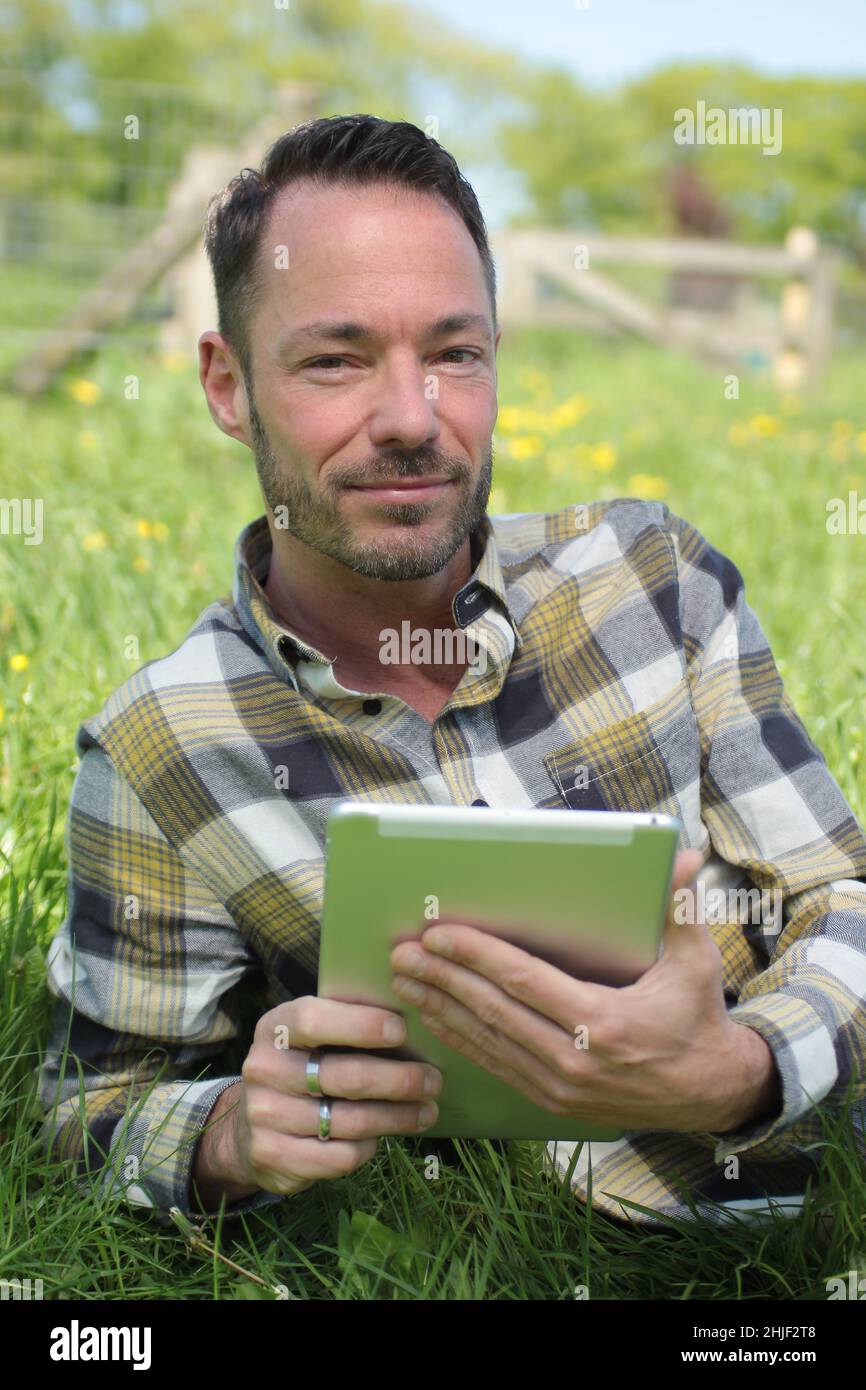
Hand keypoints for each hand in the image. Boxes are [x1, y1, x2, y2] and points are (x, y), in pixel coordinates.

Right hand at [191, 998, 442, 1207]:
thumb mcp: (313, 1036)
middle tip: (433, 1080)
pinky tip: (382, 1136)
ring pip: (351, 1121)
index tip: (401, 1031)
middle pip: (346, 1076)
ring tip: (427, 1110)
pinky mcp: (274, 1156)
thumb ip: (348, 1023)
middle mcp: (264, 1069)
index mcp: (275, 1028)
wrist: (250, 1126)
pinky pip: (341, 1155)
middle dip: (400, 1079)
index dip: (361, 1025)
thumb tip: (415, 1017)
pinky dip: (370, 1146)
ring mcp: (265, 1115)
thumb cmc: (302, 1067)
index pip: (314, 1020)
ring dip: (398, 1116)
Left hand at [389, 849, 779, 1133]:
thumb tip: (683, 856)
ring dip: (440, 1008)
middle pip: (492, 1011)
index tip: (439, 934)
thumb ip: (680, 908)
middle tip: (403, 951)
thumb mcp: (696, 961)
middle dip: (442, 979)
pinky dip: (460, 1038)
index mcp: (605, 1023)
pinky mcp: (552, 1102)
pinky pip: (495, 1065)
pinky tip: (434, 1016)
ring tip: (404, 979)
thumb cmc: (698, 1016)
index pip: (524, 982)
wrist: (711, 1094)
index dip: (477, 957)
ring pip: (486, 1041)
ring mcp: (559, 1087)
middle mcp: (575, 1060)